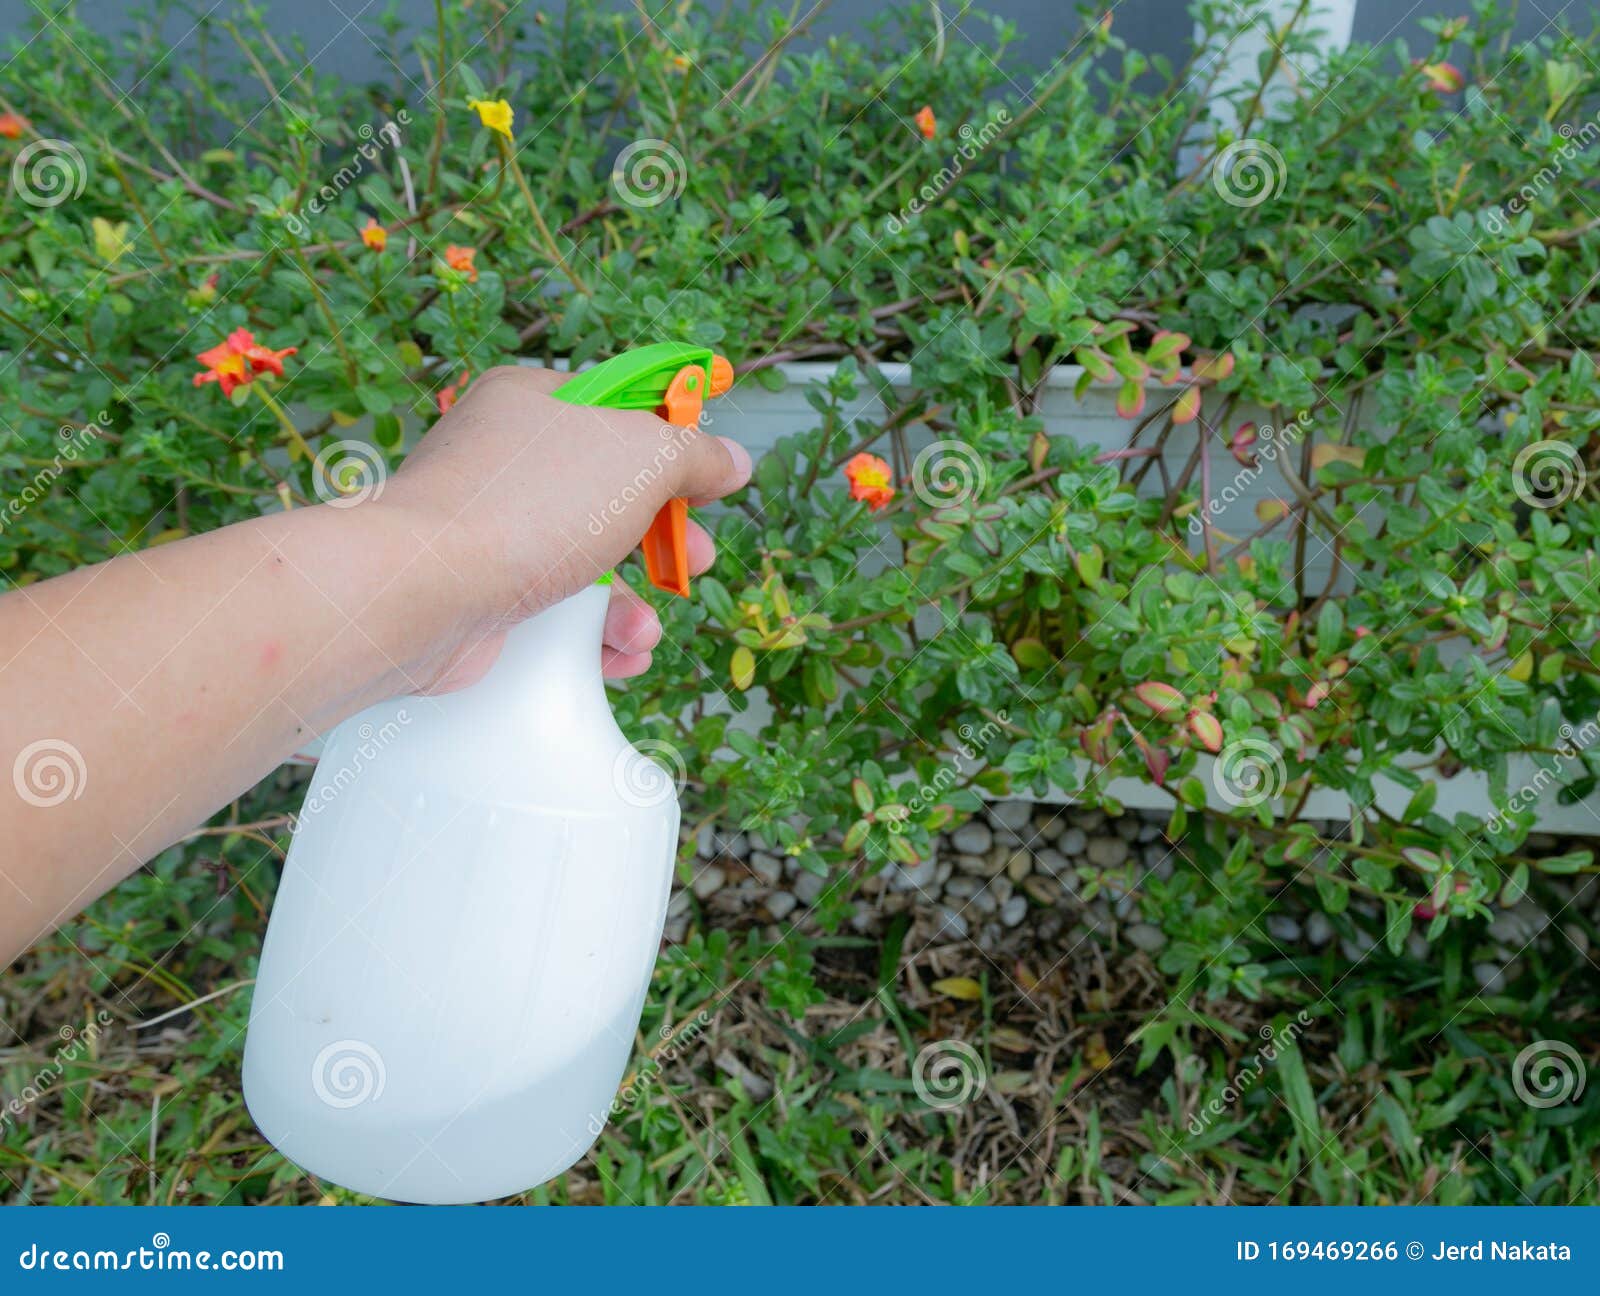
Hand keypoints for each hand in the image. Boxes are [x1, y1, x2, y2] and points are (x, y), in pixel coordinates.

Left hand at [377, 365, 750, 690]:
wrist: (422, 592)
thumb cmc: (530, 506)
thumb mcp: (641, 459)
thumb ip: (695, 455)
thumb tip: (732, 460)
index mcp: (535, 402)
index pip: (619, 404)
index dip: (672, 439)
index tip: (709, 476)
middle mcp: (506, 458)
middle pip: (609, 489)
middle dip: (664, 533)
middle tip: (695, 558)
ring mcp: (488, 526)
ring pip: (585, 557)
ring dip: (632, 598)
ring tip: (646, 626)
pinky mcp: (479, 591)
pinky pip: (553, 607)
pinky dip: (592, 632)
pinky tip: (618, 652)